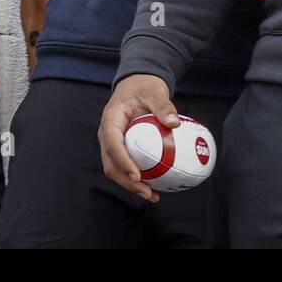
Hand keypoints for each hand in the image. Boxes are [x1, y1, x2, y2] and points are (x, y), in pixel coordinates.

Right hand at [97, 73, 178, 202]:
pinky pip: (126, 165)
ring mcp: (112, 143)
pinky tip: (155, 185)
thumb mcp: (154, 91)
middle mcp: (107, 135)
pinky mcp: (120, 148)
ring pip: (116, 169)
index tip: (137, 175)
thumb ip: (163, 105)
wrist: (136, 85)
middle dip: (127, 181)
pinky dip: (138, 178)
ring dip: (131, 185)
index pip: (112, 145)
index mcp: (110, 120)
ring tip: (152, 195)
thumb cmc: (144, 87)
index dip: (123, 162)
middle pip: (111, 164)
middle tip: (147, 192)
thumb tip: (175, 123)